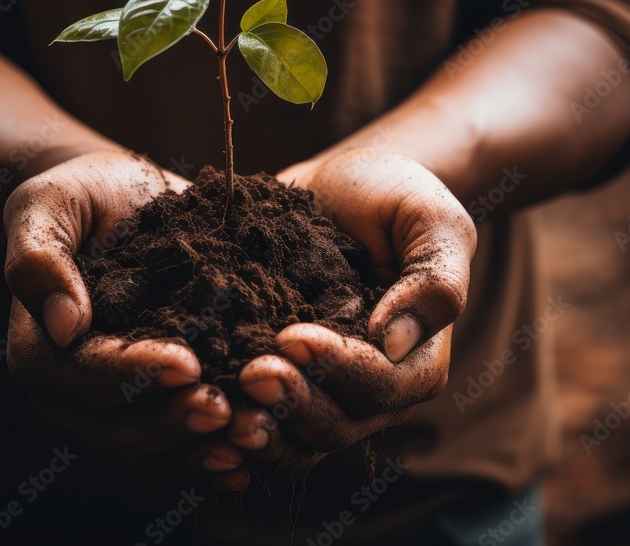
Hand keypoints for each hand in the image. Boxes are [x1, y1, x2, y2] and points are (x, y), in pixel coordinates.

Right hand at [4, 151, 246, 488]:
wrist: (133, 200)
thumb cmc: (87, 194)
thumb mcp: (52, 201)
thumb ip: (39, 256)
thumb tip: (64, 325)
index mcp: (40, 347)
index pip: (77, 375)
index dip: (130, 375)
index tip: (187, 362)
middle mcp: (71, 391)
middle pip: (114, 427)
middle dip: (172, 421)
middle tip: (227, 409)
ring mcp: (112, 409)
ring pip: (149, 452)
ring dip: (197, 450)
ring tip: (247, 436)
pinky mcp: (152, 411)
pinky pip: (175, 453)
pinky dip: (208, 463)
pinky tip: (247, 465)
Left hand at [226, 150, 476, 471]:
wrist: (345, 186)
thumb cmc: (396, 198)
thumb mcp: (431, 219)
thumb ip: (433, 279)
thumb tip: (392, 339)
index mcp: (415, 362)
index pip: (380, 385)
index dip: (337, 368)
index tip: (292, 336)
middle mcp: (370, 393)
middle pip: (334, 426)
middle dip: (290, 405)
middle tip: (248, 375)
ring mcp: (321, 394)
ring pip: (294, 441)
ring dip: (258, 431)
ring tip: (220, 409)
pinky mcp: (278, 383)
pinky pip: (258, 426)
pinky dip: (230, 432)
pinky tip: (196, 413)